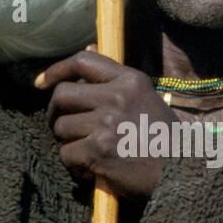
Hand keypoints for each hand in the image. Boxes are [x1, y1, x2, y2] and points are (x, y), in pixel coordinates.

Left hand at [35, 47, 178, 198]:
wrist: (182, 174)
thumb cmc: (165, 138)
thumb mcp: (146, 97)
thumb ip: (116, 77)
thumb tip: (88, 48)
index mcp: (130, 81)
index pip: (82, 61)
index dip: (56, 70)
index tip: (41, 82)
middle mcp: (117, 98)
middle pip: (63, 95)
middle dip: (56, 112)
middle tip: (63, 125)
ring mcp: (105, 124)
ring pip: (61, 127)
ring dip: (69, 142)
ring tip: (88, 151)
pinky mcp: (97, 151)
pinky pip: (66, 154)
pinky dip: (75, 166)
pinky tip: (92, 171)